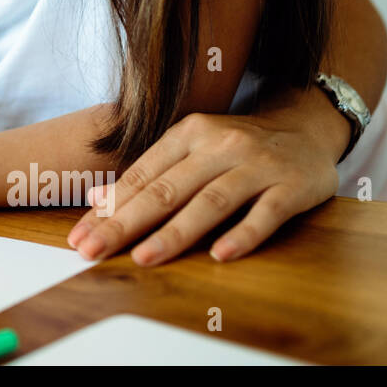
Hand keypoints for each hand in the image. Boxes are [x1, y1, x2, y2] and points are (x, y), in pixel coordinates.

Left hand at [66, 92, 344, 265]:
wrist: (307, 129)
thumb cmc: (237, 147)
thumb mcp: (191, 148)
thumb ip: (149, 173)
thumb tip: (97, 201)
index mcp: (189, 133)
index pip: (141, 176)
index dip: (108, 208)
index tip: (79, 236)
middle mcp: (220, 145)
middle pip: (167, 190)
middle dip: (125, 223)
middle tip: (94, 250)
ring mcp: (258, 165)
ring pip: (210, 201)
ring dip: (175, 233)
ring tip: (144, 257)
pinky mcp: (293, 186)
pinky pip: (266, 214)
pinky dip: (243, 234)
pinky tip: (220, 256)